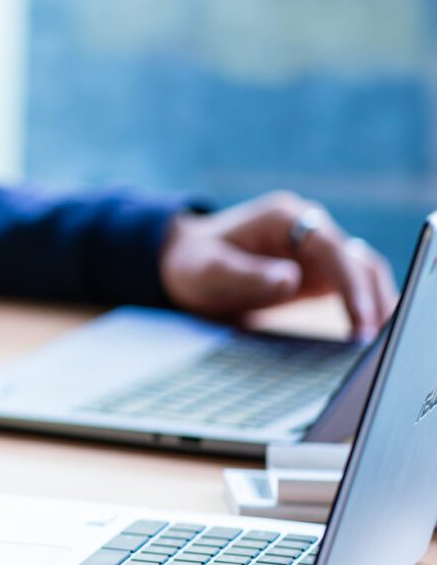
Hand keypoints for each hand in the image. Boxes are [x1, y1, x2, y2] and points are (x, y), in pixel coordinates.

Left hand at [159, 192, 398, 339]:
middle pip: (359, 262)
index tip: (360, 322)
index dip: (352, 287)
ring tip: (380, 346)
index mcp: (284, 218)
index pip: (333, 250)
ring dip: (377, 305)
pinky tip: (371, 335)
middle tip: (378, 343)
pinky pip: (354, 288)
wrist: (182, 264)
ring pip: (364, 274)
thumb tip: (290, 278)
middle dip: (374, 300)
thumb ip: (247, 275)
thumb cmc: (192, 264)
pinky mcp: (318, 273)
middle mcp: (308, 229)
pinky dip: (366, 308)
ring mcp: (316, 250)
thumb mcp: (208, 270)